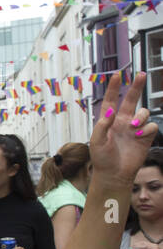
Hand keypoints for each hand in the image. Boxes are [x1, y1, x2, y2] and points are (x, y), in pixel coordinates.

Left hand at [88, 72, 154, 186]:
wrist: (114, 173)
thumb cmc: (102, 158)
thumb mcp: (96, 141)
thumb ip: (102, 125)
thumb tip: (111, 110)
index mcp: (109, 120)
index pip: (111, 100)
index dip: (113, 88)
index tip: (116, 75)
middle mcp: (123, 121)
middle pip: (131, 99)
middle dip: (136, 86)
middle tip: (140, 74)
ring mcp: (135, 128)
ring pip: (144, 112)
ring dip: (141, 116)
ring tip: (133, 127)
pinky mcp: (145, 137)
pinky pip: (151, 126)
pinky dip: (146, 129)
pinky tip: (138, 137)